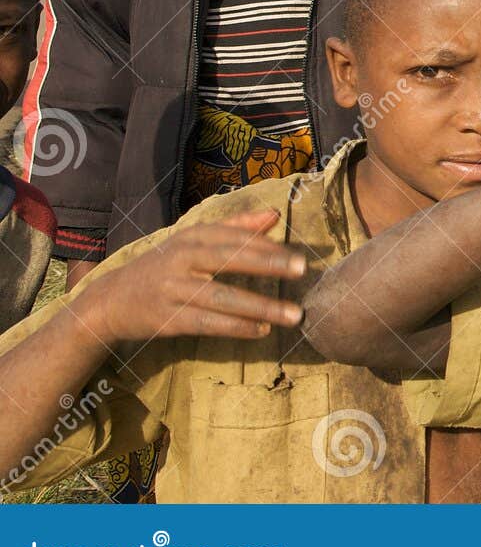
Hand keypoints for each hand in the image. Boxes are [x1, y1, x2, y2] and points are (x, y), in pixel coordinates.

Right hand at [74, 210, 305, 343]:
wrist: (111, 299)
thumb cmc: (165, 266)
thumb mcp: (193, 240)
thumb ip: (235, 227)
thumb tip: (274, 215)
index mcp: (192, 236)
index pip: (235, 237)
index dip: (268, 246)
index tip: (298, 255)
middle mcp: (182, 258)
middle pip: (230, 259)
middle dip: (268, 264)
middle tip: (302, 270)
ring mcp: (173, 289)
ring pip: (222, 297)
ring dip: (260, 306)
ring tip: (293, 314)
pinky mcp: (167, 319)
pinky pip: (208, 323)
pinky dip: (236, 327)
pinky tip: (261, 331)